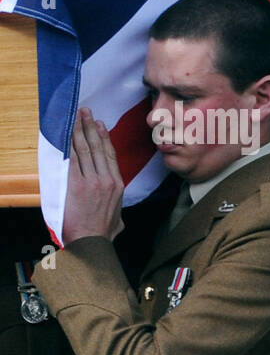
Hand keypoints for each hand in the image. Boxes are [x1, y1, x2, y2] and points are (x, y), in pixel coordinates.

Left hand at [62, 108, 123, 242]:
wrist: (91, 241)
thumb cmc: (103, 234)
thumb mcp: (119, 221)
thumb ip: (119, 215)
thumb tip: (119, 219)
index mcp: (118, 186)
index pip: (110, 155)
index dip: (105, 138)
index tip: (100, 125)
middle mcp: (106, 180)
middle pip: (98, 148)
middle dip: (90, 127)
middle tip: (85, 112)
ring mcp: (91, 181)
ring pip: (84, 150)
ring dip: (78, 131)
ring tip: (75, 117)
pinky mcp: (76, 185)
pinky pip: (72, 159)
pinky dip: (69, 145)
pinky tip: (65, 134)